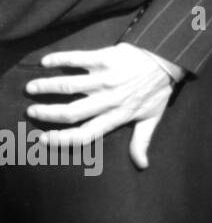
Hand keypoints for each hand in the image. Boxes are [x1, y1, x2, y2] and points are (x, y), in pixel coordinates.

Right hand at [24, 43, 177, 168]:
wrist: (168, 59)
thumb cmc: (158, 90)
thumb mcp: (152, 117)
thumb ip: (142, 141)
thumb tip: (142, 165)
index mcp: (118, 116)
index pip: (85, 134)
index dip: (62, 140)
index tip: (43, 139)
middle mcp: (110, 99)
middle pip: (72, 112)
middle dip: (47, 114)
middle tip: (31, 111)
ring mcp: (107, 78)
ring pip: (69, 85)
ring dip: (47, 87)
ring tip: (31, 88)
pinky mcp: (107, 58)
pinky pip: (78, 59)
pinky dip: (60, 60)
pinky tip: (46, 62)